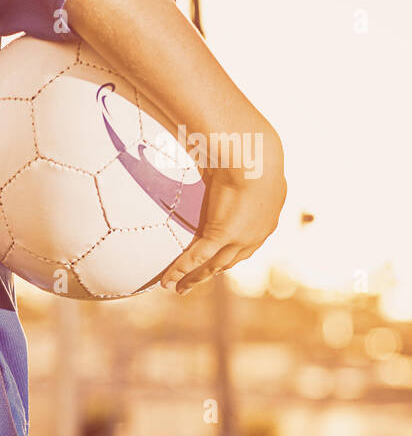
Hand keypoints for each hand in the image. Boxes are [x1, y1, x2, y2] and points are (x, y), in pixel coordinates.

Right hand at [161, 139, 286, 295]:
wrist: (255, 153)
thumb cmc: (252, 148)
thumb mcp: (249, 161)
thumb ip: (239, 167)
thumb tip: (222, 152)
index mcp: (268, 214)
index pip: (248, 242)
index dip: (232, 253)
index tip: (219, 259)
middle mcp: (259, 232)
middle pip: (232, 259)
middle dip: (213, 271)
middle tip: (196, 280)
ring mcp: (242, 236)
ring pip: (215, 265)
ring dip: (195, 278)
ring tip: (179, 288)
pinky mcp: (223, 235)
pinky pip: (197, 257)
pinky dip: (181, 271)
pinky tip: (167, 281)